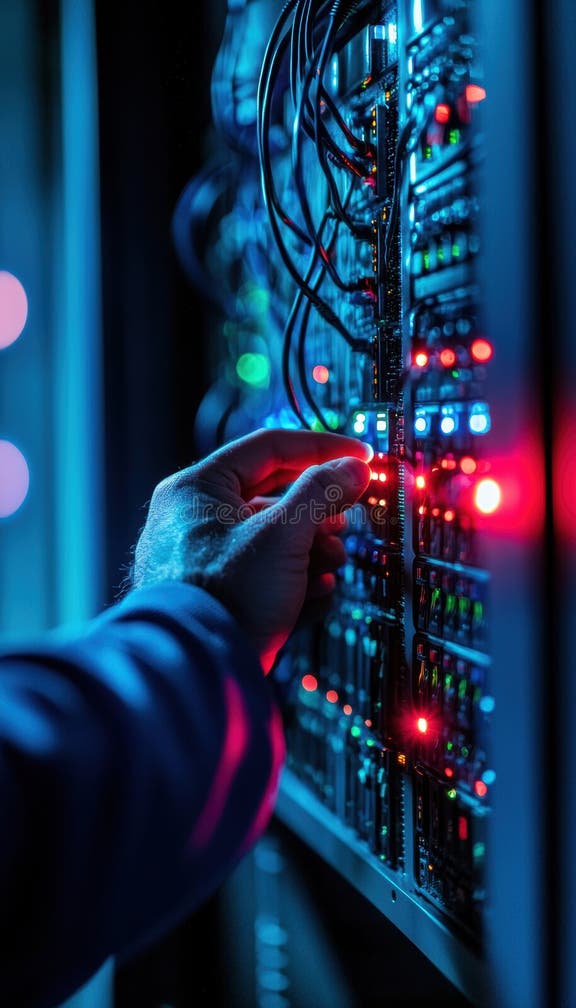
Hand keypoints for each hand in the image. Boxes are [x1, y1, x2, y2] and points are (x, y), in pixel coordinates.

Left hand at [133, 429, 371, 672]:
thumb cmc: (224, 596)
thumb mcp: (282, 534)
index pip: (269, 448)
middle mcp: (195, 520)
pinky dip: (296, 583)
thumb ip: (322, 493)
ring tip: (329, 565)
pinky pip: (268, 575)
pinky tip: (313, 594)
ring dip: (314, 551)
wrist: (199, 673)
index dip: (322, 449)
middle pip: (276, 497)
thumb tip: (353, 469)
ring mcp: (207, 561)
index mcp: (197, 489)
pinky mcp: (223, 597)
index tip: (360, 457)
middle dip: (319, 514)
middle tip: (346, 519)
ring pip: (277, 539)